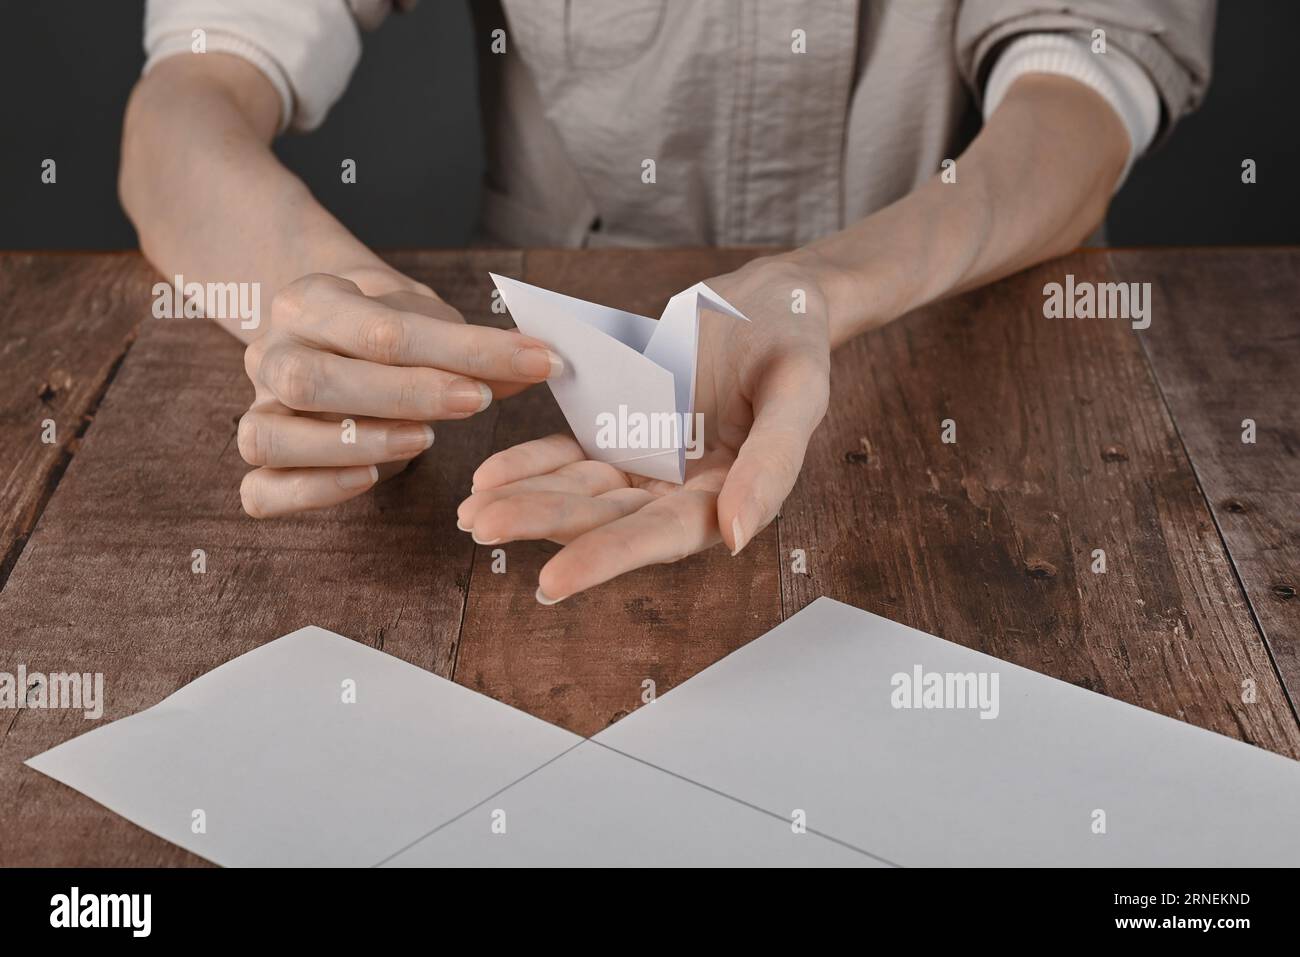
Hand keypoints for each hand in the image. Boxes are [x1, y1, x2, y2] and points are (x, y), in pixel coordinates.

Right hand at [238, 269, 561, 516]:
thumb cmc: (386, 326)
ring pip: (269, 435)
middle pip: (311, 380)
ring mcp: (256, 407)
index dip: (460, 351)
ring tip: (421, 441)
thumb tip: (540, 365)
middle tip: (472, 403)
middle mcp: (271, 351)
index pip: (380, 327)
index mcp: (312, 300)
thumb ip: (475, 349)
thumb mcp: (430, 319)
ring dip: (350, 444)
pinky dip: (311, 492)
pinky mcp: (258, 459)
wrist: (325, 326)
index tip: (530, 361)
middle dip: (404, 396)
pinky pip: (259, 490)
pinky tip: (367, 478)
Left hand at [456, 256, 831, 601]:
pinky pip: (570, 455)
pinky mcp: (622, 433)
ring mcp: (648, 465)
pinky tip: (488, 476)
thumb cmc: (794, 344)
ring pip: (580, 491)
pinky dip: (531, 465)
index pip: (662, 536)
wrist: (771, 301)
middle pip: (607, 519)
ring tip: (472, 513)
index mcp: (730, 496)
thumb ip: (773, 463)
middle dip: (545, 523)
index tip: (551, 581)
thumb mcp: (799, 392)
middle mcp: (682, 492)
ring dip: (527, 502)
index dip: (607, 558)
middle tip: (484, 527)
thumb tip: (737, 535)